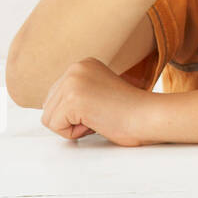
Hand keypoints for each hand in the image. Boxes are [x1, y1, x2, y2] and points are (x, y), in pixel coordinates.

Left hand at [40, 58, 164, 146]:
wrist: (148, 116)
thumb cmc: (130, 112)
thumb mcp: (98, 92)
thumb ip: (77, 93)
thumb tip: (52, 107)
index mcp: (82, 64)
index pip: (55, 97)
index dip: (76, 112)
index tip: (102, 107)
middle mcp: (75, 68)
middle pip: (48, 107)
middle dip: (71, 119)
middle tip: (101, 113)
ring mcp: (72, 81)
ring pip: (49, 118)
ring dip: (73, 126)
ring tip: (99, 117)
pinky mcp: (71, 98)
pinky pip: (56, 126)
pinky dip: (74, 132)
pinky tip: (97, 121)